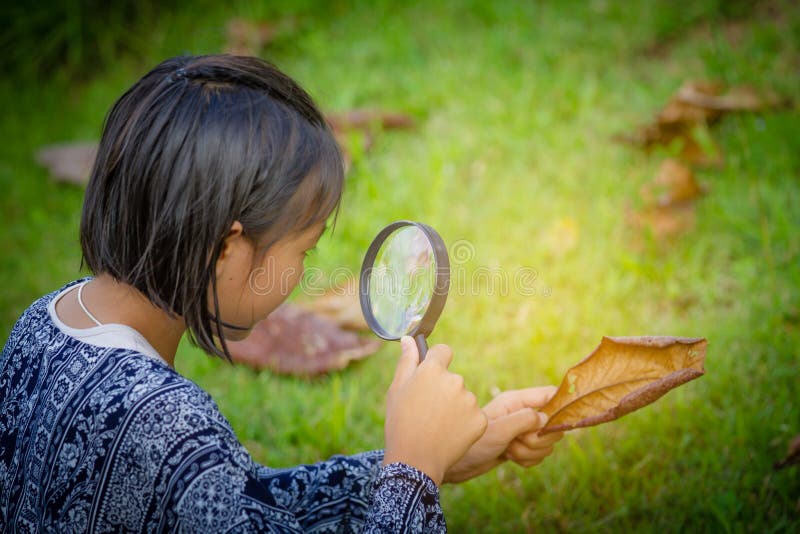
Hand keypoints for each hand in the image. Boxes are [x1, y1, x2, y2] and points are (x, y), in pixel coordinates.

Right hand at [383, 337, 487, 485]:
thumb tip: (409, 339)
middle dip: (444, 390)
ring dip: (455, 407)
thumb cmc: (400, 423)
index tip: (430, 377)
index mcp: (433, 370)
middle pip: (453, 378)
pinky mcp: (481, 419)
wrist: (415, 460)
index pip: (444, 351)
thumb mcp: (396, 390)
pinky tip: (450, 434)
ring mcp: (470, 400)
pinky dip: (465, 423)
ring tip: (437, 425)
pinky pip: (474, 415)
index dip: (436, 362)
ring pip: (464, 398)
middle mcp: (455, 380)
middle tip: (427, 411)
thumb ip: (406, 361)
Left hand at [443, 387, 563, 483]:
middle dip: (540, 438)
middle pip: (553, 423)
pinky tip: (509, 458)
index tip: (558, 423)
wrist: (454, 464)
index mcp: (516, 401)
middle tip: (518, 441)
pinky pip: (539, 455)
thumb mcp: (498, 431)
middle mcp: (521, 413)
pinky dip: (527, 460)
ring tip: (509, 450)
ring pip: (547, 442)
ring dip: (531, 451)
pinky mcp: (520, 447)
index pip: (549, 394)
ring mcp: (521, 431)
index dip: (560, 406)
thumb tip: (546, 419)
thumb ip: (524, 420)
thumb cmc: (470, 443)